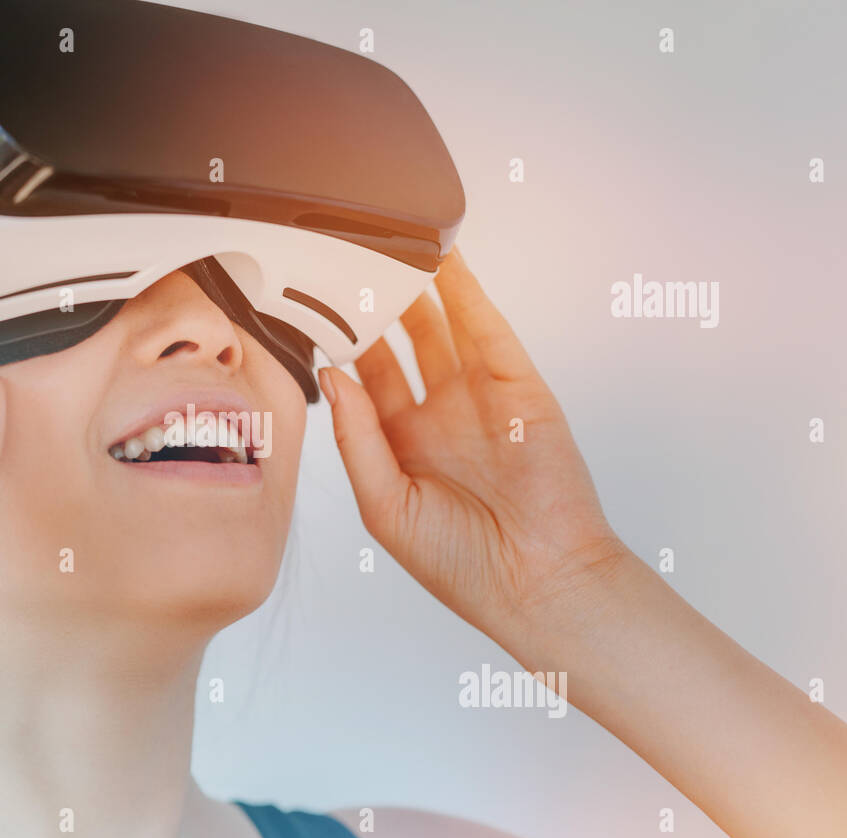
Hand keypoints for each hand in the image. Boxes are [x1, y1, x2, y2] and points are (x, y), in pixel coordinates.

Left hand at [319, 247, 626, 651]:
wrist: (537, 584)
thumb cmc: (461, 563)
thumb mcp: (386, 505)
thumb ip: (358, 439)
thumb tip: (331, 376)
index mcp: (402, 446)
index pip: (364, 380)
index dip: (340, 343)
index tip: (309, 306)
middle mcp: (438, 416)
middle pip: (401, 344)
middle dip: (374, 306)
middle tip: (344, 262)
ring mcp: (479, 398)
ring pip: (443, 327)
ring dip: (418, 287)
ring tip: (387, 243)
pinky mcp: (519, 387)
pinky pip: (488, 329)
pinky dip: (467, 292)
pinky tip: (444, 261)